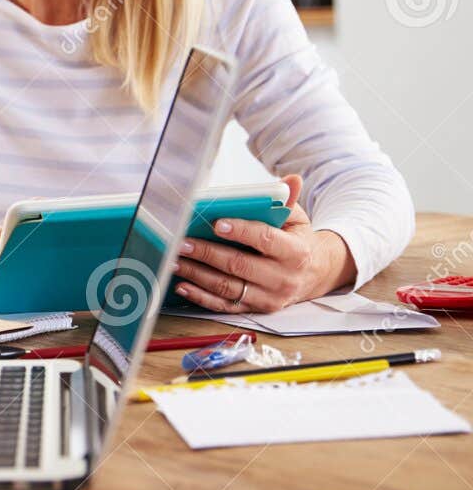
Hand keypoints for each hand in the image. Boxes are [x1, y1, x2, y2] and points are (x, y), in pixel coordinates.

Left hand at [172, 175, 355, 313]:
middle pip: (240, 265)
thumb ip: (289, 202)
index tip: (217, 223)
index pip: (266, 240)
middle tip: (182, 242)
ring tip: (175, 260)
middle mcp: (283, 279)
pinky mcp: (255, 309)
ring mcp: (269, 297)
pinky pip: (224, 306)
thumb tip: (290, 180)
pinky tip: (182, 285)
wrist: (315, 274)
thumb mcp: (298, 221)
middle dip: (207, 253)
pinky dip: (201, 297)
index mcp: (296, 253)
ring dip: (197, 274)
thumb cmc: (298, 242)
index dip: (241, 231)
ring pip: (227, 287)